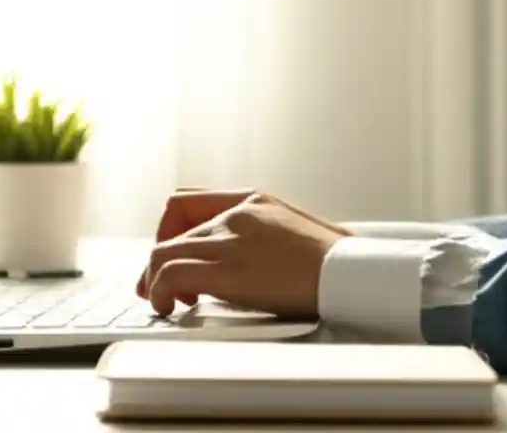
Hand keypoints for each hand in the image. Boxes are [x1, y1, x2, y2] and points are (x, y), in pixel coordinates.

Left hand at [140, 192, 349, 317]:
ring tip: (163, 301)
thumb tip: (251, 262)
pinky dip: (160, 293)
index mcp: (254, 201)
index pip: (187, 199)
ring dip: (154, 281)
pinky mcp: (227, 272)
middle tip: (155, 286)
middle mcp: (236, 215)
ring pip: (162, 253)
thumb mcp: (296, 232)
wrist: (352, 273)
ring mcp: (230, 241)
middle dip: (156, 259)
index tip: (172, 251)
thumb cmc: (336, 262)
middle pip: (170, 227)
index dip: (168, 227)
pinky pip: (170, 276)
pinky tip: (170, 307)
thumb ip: (264, 237)